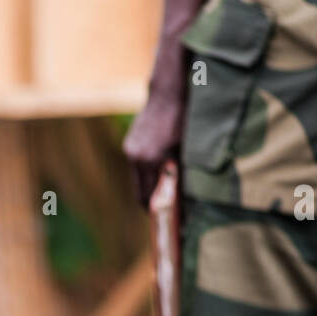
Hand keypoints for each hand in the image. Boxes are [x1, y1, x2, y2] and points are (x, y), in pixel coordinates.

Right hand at [123, 86, 185, 206]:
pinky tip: (161, 173)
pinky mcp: (130, 145)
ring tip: (167, 195)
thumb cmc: (184, 119)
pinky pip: (138, 168)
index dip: (161, 213)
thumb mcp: (187, 149)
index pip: (150, 198)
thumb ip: (181, 175)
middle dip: (153, 206)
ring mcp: (130, 151)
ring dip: (151, 189)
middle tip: (171, 216)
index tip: (176, 222)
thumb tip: (183, 201)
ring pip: (138, 181)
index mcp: (151, 160)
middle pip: (140, 193)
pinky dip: (148, 175)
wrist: (168, 92)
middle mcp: (136, 157)